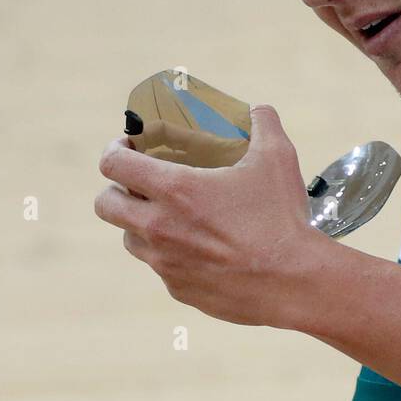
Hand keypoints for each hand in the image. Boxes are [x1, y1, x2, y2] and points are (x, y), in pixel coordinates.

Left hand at [94, 104, 321, 325]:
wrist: (293, 282)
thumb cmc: (281, 219)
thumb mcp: (277, 159)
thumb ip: (263, 124)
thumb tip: (258, 111)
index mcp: (175, 190)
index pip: (113, 164)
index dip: (114, 150)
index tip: (129, 147)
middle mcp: (159, 227)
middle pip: (106, 204)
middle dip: (116, 188)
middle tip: (141, 183)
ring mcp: (165, 262)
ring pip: (129, 238)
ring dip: (140, 223)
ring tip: (171, 215)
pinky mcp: (178, 289)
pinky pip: (160, 266)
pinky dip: (171, 253)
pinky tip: (201, 247)